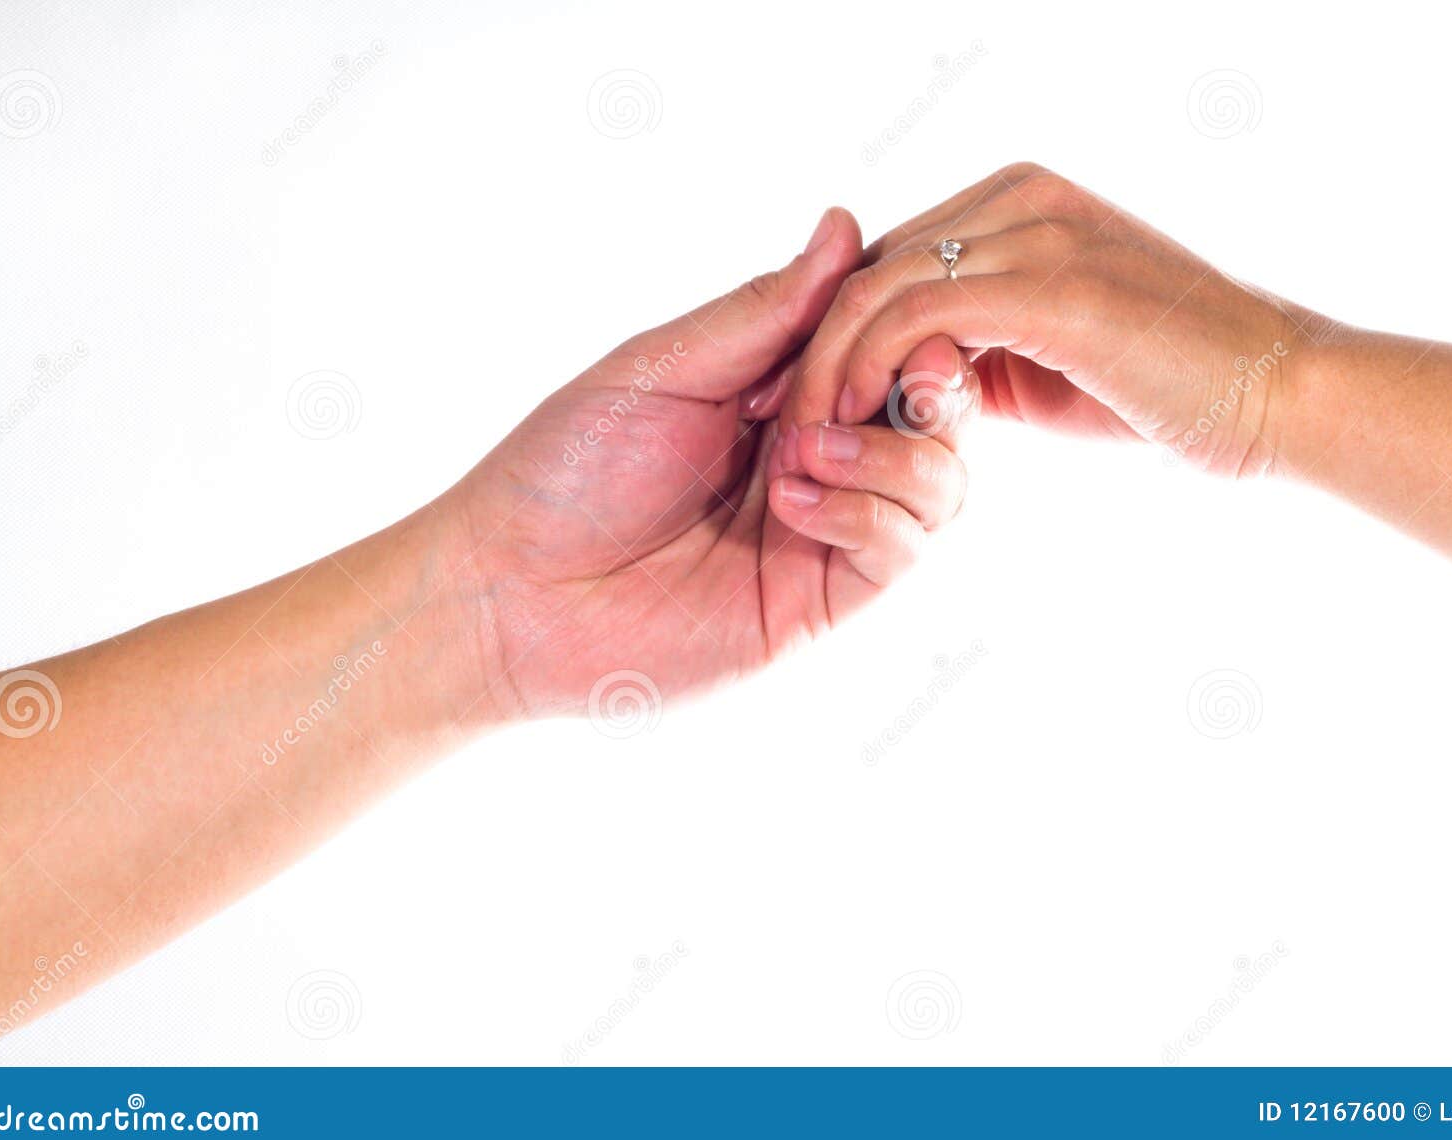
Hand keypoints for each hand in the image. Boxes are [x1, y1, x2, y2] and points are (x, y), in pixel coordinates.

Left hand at [438, 210, 971, 721]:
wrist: (508, 592)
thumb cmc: (564, 471)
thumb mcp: (665, 368)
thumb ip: (762, 312)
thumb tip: (843, 225)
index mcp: (782, 392)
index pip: (892, 341)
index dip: (905, 319)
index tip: (882, 306)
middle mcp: (821, 456)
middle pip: (941, 410)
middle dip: (923, 380)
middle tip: (868, 377)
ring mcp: (828, 531)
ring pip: (943, 482)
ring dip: (892, 451)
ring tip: (799, 448)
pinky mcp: (823, 601)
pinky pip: (901, 549)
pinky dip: (867, 511)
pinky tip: (790, 500)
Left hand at [782, 163, 1326, 476]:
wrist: (1284, 396)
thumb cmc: (1178, 387)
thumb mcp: (1054, 356)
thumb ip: (979, 343)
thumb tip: (914, 365)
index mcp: (1019, 203)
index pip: (889, 258)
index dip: (831, 330)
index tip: (791, 398)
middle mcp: (1019, 197)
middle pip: (869, 265)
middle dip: (810, 347)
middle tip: (773, 421)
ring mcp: (1034, 232)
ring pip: (880, 286)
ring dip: (826, 366)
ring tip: (799, 440)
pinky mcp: (1047, 284)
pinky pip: (918, 315)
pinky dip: (868, 368)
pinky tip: (848, 426)